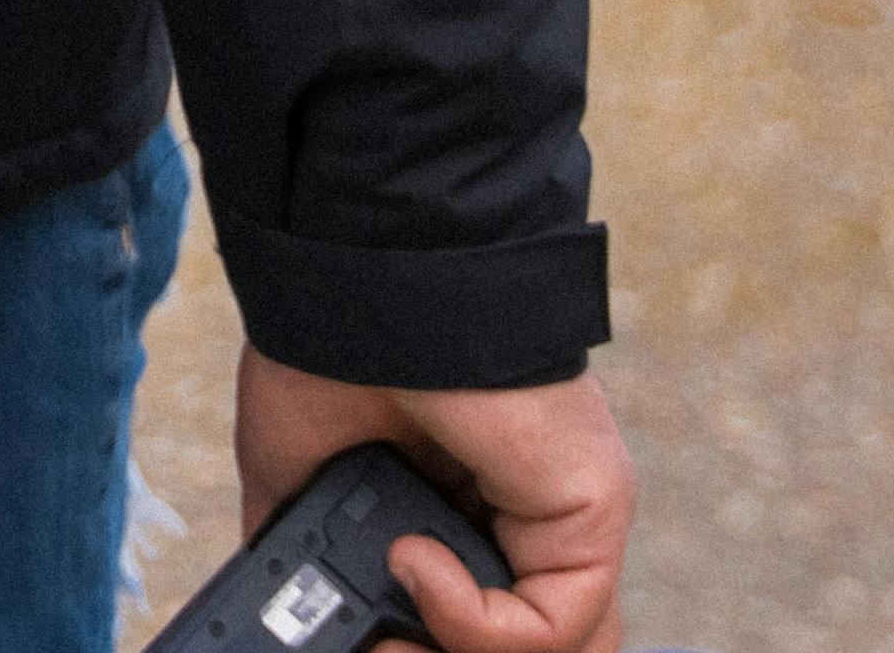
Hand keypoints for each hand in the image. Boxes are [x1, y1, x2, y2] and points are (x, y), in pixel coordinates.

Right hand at [235, 344, 634, 652]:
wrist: (346, 278)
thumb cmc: (320, 347)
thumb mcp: (305, 479)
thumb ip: (324, 561)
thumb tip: (309, 632)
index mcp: (472, 508)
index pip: (497, 625)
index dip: (430, 647)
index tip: (367, 643)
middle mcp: (528, 516)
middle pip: (537, 646)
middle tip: (381, 651)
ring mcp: (564, 515)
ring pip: (565, 649)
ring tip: (393, 638)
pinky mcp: (588, 506)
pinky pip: (557, 624)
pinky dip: (479, 628)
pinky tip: (414, 559)